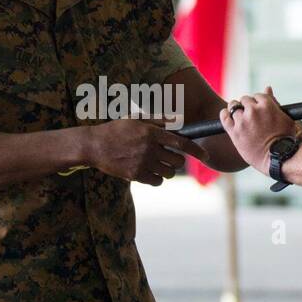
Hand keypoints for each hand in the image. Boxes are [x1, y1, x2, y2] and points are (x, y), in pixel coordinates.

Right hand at [82, 118, 204, 184]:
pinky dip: (157, 178)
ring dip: (168, 169)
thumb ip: (160, 121)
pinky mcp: (136, 175)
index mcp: (152, 133)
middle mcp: (149, 149)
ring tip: (158, 163)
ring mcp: (142, 163)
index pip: (182, 143)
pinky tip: (150, 171)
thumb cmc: (117, 130)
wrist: (94, 146)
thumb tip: (180, 121)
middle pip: (177, 161)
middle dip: (177, 160)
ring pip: (169, 173)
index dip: (197, 150)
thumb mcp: (137, 119)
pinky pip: (157, 182)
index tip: (206, 155)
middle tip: (169, 156)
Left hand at [219, 87, 297, 171]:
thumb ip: (274, 102)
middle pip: (245, 100)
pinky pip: (224, 117)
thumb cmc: (285, 138)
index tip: (258, 109)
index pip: (257, 96)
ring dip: (236, 109)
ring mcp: (243, 121)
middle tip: (250, 115)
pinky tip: (227, 116)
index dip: (257, 102)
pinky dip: (224, 115)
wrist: (278, 158)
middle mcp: (253, 110)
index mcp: (267, 104)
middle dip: (247, 106)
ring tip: (240, 117)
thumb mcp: (284, 117)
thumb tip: (267, 87)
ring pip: (233, 106)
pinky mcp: (234, 132)